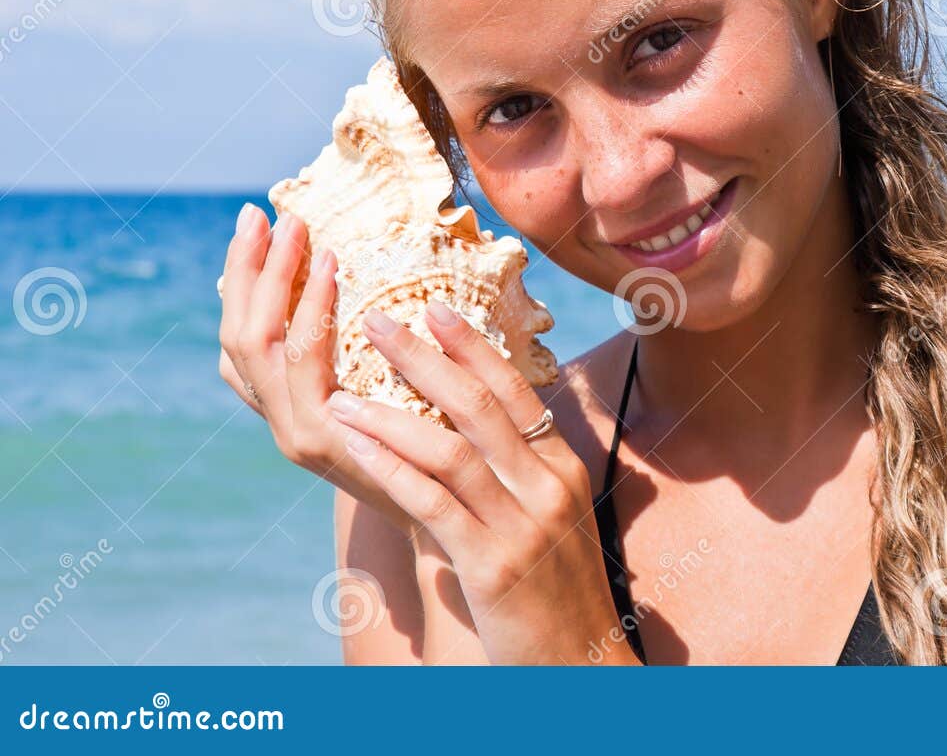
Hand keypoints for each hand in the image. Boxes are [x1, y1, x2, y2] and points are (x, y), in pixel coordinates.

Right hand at [217, 203, 412, 530]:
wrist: (453, 517)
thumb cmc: (429, 444)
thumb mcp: (388, 391)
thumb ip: (366, 353)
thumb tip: (377, 278)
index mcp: (289, 407)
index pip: (241, 338)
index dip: (240, 281)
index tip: (256, 225)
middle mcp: (281, 420)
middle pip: (239, 334)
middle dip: (247, 270)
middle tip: (265, 214)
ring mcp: (296, 432)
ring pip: (260, 344)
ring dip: (276, 279)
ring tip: (299, 230)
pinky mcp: (324, 441)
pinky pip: (306, 364)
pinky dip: (313, 311)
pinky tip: (332, 271)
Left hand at [326, 300, 634, 665]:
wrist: (579, 666)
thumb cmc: (555, 592)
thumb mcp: (550, 517)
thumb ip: (518, 471)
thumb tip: (473, 427)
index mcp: (562, 466)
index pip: (515, 389)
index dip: (472, 345)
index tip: (434, 307)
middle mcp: (547, 485)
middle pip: (481, 404)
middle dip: (424, 357)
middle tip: (377, 320)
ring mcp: (523, 525)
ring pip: (451, 449)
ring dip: (389, 415)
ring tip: (341, 393)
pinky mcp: (493, 566)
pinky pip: (434, 504)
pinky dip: (391, 470)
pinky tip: (356, 449)